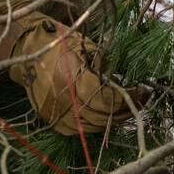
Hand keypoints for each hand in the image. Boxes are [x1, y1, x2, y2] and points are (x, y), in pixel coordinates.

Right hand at [0, 9, 135, 134]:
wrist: (29, 53)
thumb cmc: (62, 45)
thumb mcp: (89, 50)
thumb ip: (107, 70)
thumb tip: (125, 86)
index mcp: (75, 81)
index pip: (110, 100)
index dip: (130, 98)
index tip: (144, 91)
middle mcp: (66, 102)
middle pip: (104, 116)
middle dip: (125, 109)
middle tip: (139, 99)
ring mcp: (58, 114)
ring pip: (94, 125)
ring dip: (113, 118)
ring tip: (125, 105)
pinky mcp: (53, 120)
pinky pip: (80, 128)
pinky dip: (95, 122)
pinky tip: (105, 112)